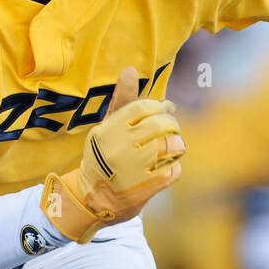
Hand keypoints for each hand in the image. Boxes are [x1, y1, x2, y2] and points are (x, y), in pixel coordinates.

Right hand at [41, 67, 185, 243]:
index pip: (143, 107)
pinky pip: (174, 170)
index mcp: (108, 131)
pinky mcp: (148, 188)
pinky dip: (173, 168)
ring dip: (176, 145)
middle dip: (171, 124)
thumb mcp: (106, 128)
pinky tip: (164, 169)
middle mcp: (119, 149)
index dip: (159, 106)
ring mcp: (134, 170)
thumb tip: (130, 69)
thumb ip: (122, 100)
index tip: (165, 108)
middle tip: (170, 128)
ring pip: (172, 146)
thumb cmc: (103, 156)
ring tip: (171, 147)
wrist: (93, 199)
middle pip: (161, 124)